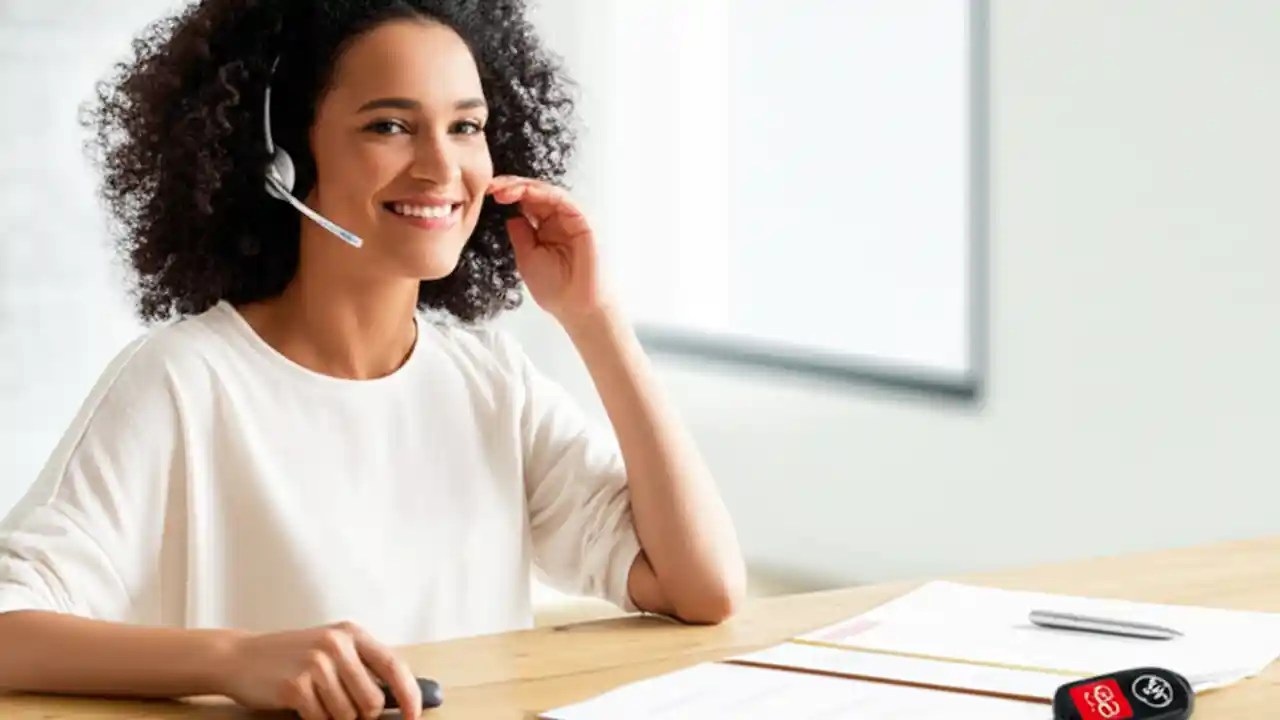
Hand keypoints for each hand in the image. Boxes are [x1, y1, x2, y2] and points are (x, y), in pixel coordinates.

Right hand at [218, 621, 421, 719]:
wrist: (239, 657)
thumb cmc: (290, 658)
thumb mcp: (330, 649)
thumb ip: (362, 667)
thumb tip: (397, 700)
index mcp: (352, 634)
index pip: (394, 667)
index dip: (410, 696)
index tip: (415, 716)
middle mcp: (337, 645)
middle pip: (372, 702)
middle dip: (360, 715)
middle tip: (339, 707)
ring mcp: (316, 664)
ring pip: (348, 715)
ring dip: (334, 719)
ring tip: (316, 701)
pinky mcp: (296, 686)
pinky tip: (301, 705)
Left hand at [488, 176, 614, 325]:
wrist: (577, 307)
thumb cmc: (555, 289)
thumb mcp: (526, 258)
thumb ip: (520, 235)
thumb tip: (511, 216)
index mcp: (545, 229)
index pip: (525, 203)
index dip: (507, 195)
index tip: (486, 194)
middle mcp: (559, 220)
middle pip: (534, 193)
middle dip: (511, 186)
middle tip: (491, 187)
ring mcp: (571, 219)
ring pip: (546, 192)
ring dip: (523, 187)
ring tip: (502, 189)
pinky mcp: (583, 221)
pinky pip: (562, 199)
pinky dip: (542, 193)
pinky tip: (525, 192)